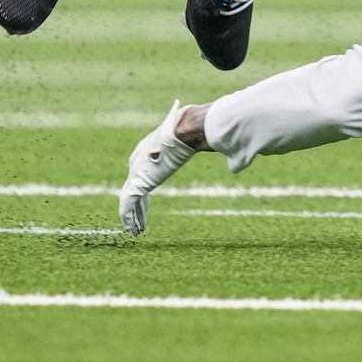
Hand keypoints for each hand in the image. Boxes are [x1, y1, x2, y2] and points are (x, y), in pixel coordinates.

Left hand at [119, 99, 203, 234]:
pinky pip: (128, 205)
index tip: (147, 206)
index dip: (145, 192)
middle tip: (140, 222)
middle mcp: (137, 160)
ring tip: (136, 231)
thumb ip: (207, 153)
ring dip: (133, 216)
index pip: (144, 175)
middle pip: (134, 188)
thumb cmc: (192, 131)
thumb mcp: (197, 142)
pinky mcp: (137, 181)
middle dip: (138, 207)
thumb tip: (234, 166)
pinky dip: (129, 217)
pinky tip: (132, 229)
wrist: (185, 130)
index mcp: (148, 150)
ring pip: (129, 200)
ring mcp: (136, 171)